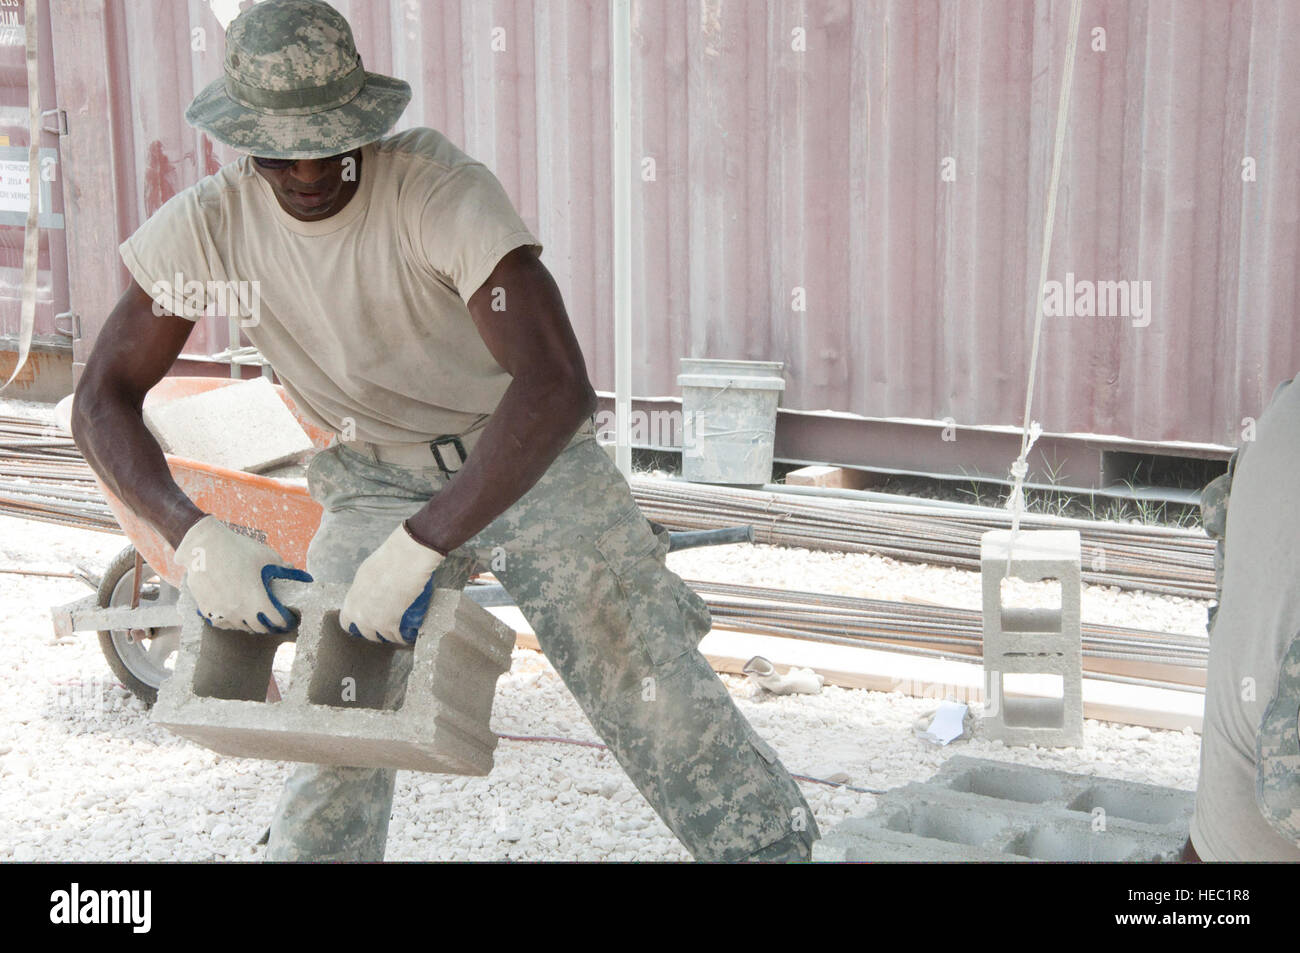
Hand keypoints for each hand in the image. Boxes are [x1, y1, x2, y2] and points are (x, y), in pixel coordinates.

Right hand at [175, 515, 311, 632]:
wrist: (204, 546)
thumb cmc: (238, 549)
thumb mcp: (267, 557)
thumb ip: (284, 568)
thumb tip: (298, 572)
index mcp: (257, 600)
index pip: (276, 621)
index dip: (286, 621)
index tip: (289, 619)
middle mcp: (239, 611)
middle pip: (259, 628)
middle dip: (269, 624)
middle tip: (273, 619)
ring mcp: (221, 612)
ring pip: (239, 626)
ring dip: (249, 623)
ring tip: (254, 616)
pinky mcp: (206, 609)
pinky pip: (221, 622)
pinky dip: (230, 620)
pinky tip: (234, 613)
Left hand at [339, 522, 444, 645]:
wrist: (404, 560)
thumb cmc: (386, 561)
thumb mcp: (365, 575)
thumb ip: (363, 589)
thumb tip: (369, 594)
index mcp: (351, 601)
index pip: (346, 622)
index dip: (356, 624)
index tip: (364, 622)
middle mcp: (360, 615)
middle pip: (366, 633)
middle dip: (375, 632)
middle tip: (385, 626)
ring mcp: (377, 622)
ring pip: (384, 637)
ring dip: (391, 636)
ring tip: (399, 632)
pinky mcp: (394, 624)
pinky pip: (398, 637)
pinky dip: (403, 637)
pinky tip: (408, 635)